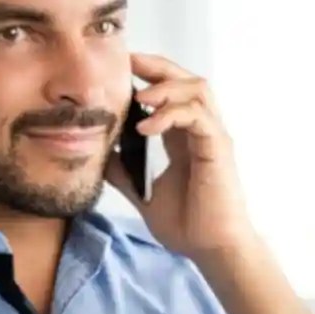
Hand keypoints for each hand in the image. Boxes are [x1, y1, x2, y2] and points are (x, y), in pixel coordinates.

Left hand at [105, 53, 258, 261]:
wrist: (212, 250)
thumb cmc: (188, 224)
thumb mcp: (142, 191)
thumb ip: (123, 169)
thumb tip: (96, 153)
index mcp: (185, 137)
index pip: (171, 90)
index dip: (148, 74)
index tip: (119, 69)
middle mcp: (201, 130)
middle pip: (186, 79)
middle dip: (156, 66)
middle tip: (127, 63)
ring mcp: (212, 136)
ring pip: (197, 88)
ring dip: (165, 87)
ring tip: (138, 98)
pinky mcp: (218, 148)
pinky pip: (197, 116)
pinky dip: (171, 114)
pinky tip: (146, 127)